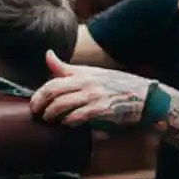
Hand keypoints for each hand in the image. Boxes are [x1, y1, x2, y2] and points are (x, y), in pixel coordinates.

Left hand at [30, 50, 151, 127]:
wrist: (144, 96)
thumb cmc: (114, 85)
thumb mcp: (90, 72)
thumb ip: (66, 68)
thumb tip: (47, 54)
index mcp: (82, 73)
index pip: (53, 81)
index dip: (39, 94)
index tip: (34, 104)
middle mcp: (86, 82)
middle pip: (54, 92)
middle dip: (41, 105)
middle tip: (37, 114)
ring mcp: (94, 96)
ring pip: (63, 105)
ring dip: (52, 115)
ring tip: (49, 120)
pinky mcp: (102, 109)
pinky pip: (79, 116)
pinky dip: (69, 121)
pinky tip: (67, 124)